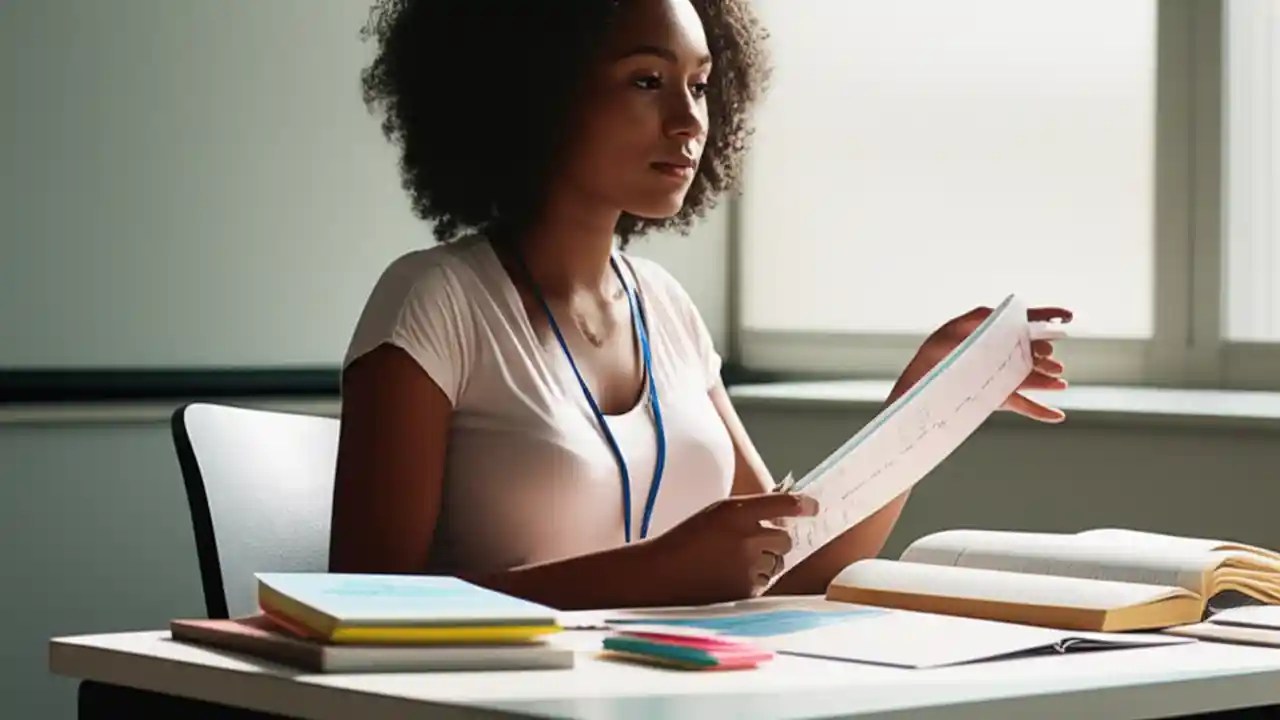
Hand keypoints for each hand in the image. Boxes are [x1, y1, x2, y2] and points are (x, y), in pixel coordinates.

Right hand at [635, 493, 819, 605]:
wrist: (662, 573)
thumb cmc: (687, 540)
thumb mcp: (715, 514)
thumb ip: (747, 513)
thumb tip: (783, 516)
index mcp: (736, 512)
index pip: (782, 503)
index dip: (803, 505)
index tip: (814, 507)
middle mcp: (746, 537)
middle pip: (785, 539)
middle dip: (776, 541)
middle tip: (755, 544)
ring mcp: (747, 566)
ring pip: (777, 562)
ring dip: (765, 562)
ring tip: (734, 562)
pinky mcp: (746, 589)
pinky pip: (765, 582)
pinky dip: (755, 579)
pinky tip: (730, 577)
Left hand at [900, 305, 1072, 422]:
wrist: (914, 396)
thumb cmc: (930, 360)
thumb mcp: (952, 334)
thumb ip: (981, 320)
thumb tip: (1011, 316)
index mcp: (987, 331)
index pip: (1020, 320)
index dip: (1045, 315)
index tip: (1068, 316)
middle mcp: (996, 353)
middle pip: (1027, 350)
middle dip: (1043, 354)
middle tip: (1052, 360)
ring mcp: (997, 376)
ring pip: (1027, 377)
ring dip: (1045, 380)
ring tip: (1060, 383)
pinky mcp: (994, 398)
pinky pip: (1020, 405)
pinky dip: (1038, 411)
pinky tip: (1057, 416)